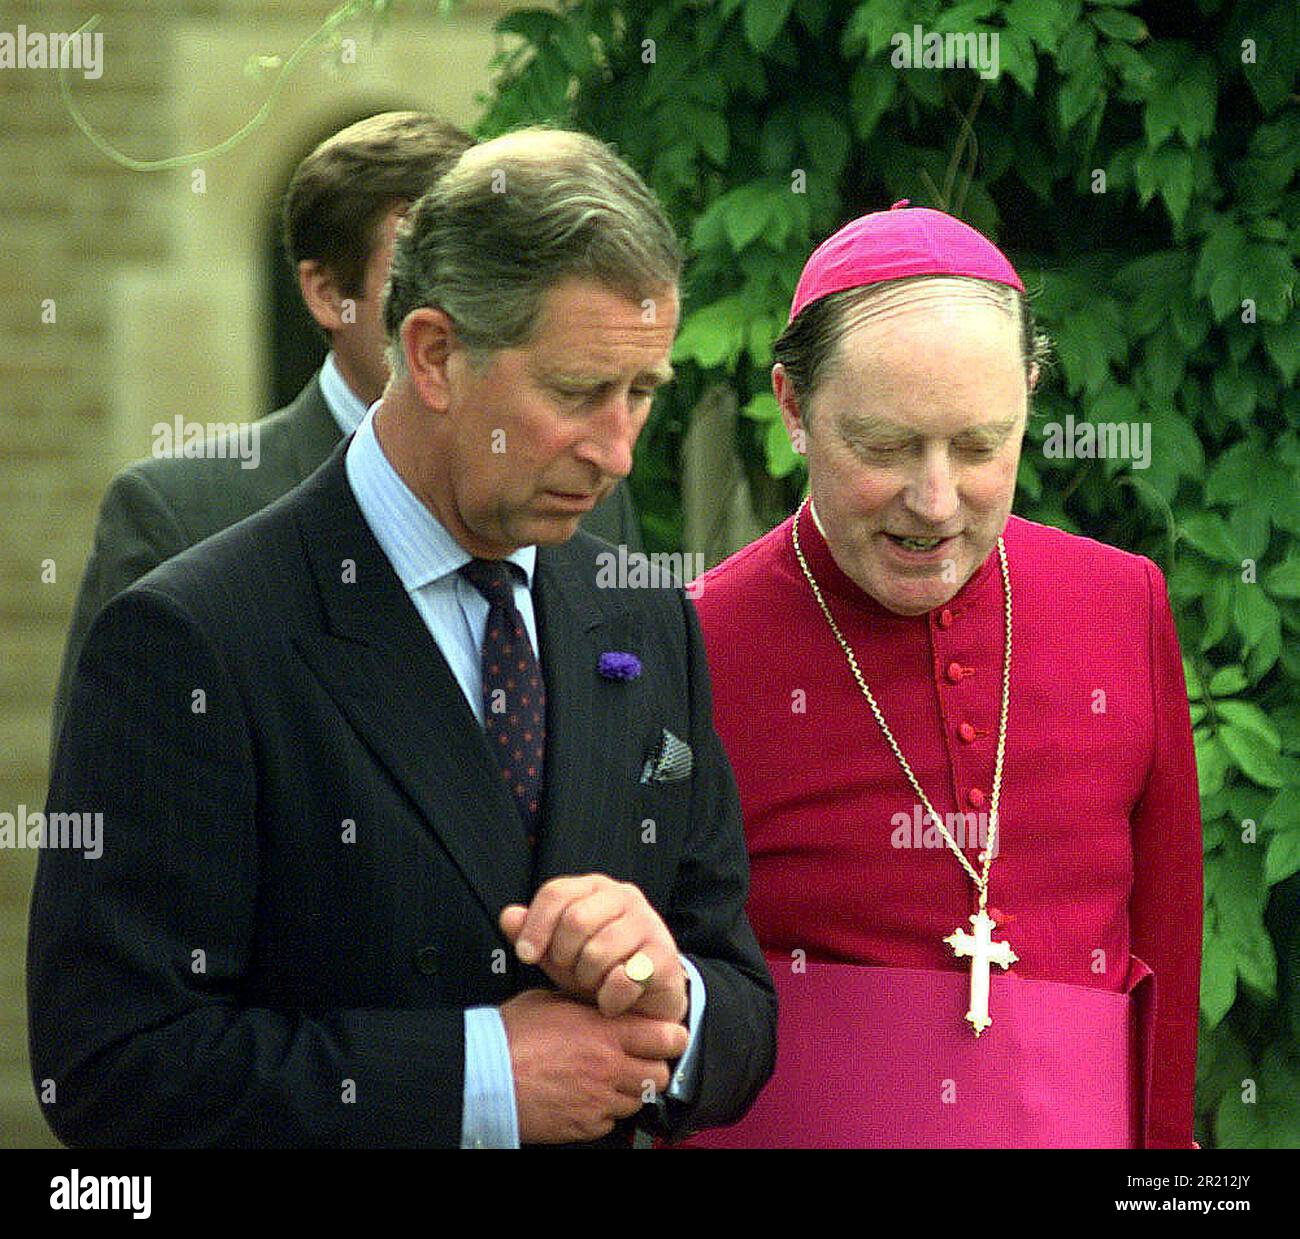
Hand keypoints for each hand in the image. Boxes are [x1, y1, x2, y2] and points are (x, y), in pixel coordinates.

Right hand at [499, 988, 689, 1143]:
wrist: (483, 1075)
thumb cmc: (511, 1035)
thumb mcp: (553, 1000)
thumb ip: (585, 1004)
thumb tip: (600, 1002)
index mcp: (605, 1032)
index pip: (666, 1037)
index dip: (670, 1036)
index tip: (667, 1036)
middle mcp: (609, 1068)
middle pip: (660, 1075)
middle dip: (652, 1067)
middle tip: (638, 1060)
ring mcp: (598, 1101)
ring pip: (638, 1101)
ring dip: (628, 1091)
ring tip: (606, 1079)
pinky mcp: (584, 1126)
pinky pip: (611, 1122)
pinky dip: (604, 1111)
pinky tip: (585, 1097)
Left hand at [500, 874, 687, 1022]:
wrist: (643, 1003)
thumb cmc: (595, 970)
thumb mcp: (557, 952)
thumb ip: (530, 932)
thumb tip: (508, 916)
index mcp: (595, 888)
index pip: (556, 893)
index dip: (535, 926)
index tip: (526, 956)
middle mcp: (624, 897)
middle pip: (575, 921)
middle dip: (564, 957)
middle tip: (571, 972)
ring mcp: (648, 924)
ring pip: (598, 951)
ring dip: (587, 979)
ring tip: (593, 985)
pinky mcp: (665, 956)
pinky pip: (623, 979)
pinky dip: (609, 999)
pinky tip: (611, 1003)